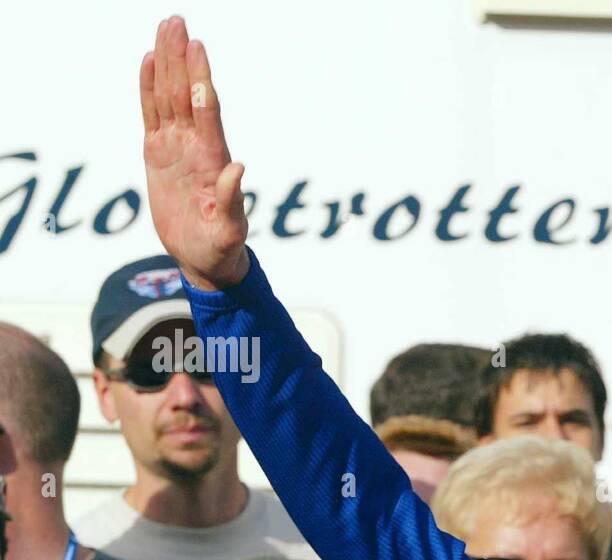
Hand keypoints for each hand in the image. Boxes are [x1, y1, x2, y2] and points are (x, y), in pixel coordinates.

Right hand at [140, 16, 249, 290]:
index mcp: (213, 161)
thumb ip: (233, 200)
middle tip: (177, 21)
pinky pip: (151, 114)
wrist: (206, 258)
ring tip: (166, 28)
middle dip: (181, 58)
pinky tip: (147, 61)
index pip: (207, 114)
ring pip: (169, 97)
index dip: (202, 82)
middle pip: (187, 94)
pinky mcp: (158, 153)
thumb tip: (238, 167)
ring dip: (166, 63)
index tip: (198, 49)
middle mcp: (196, 147)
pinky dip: (148, 88)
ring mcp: (177, 147)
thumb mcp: (229, 230)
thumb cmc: (222, 248)